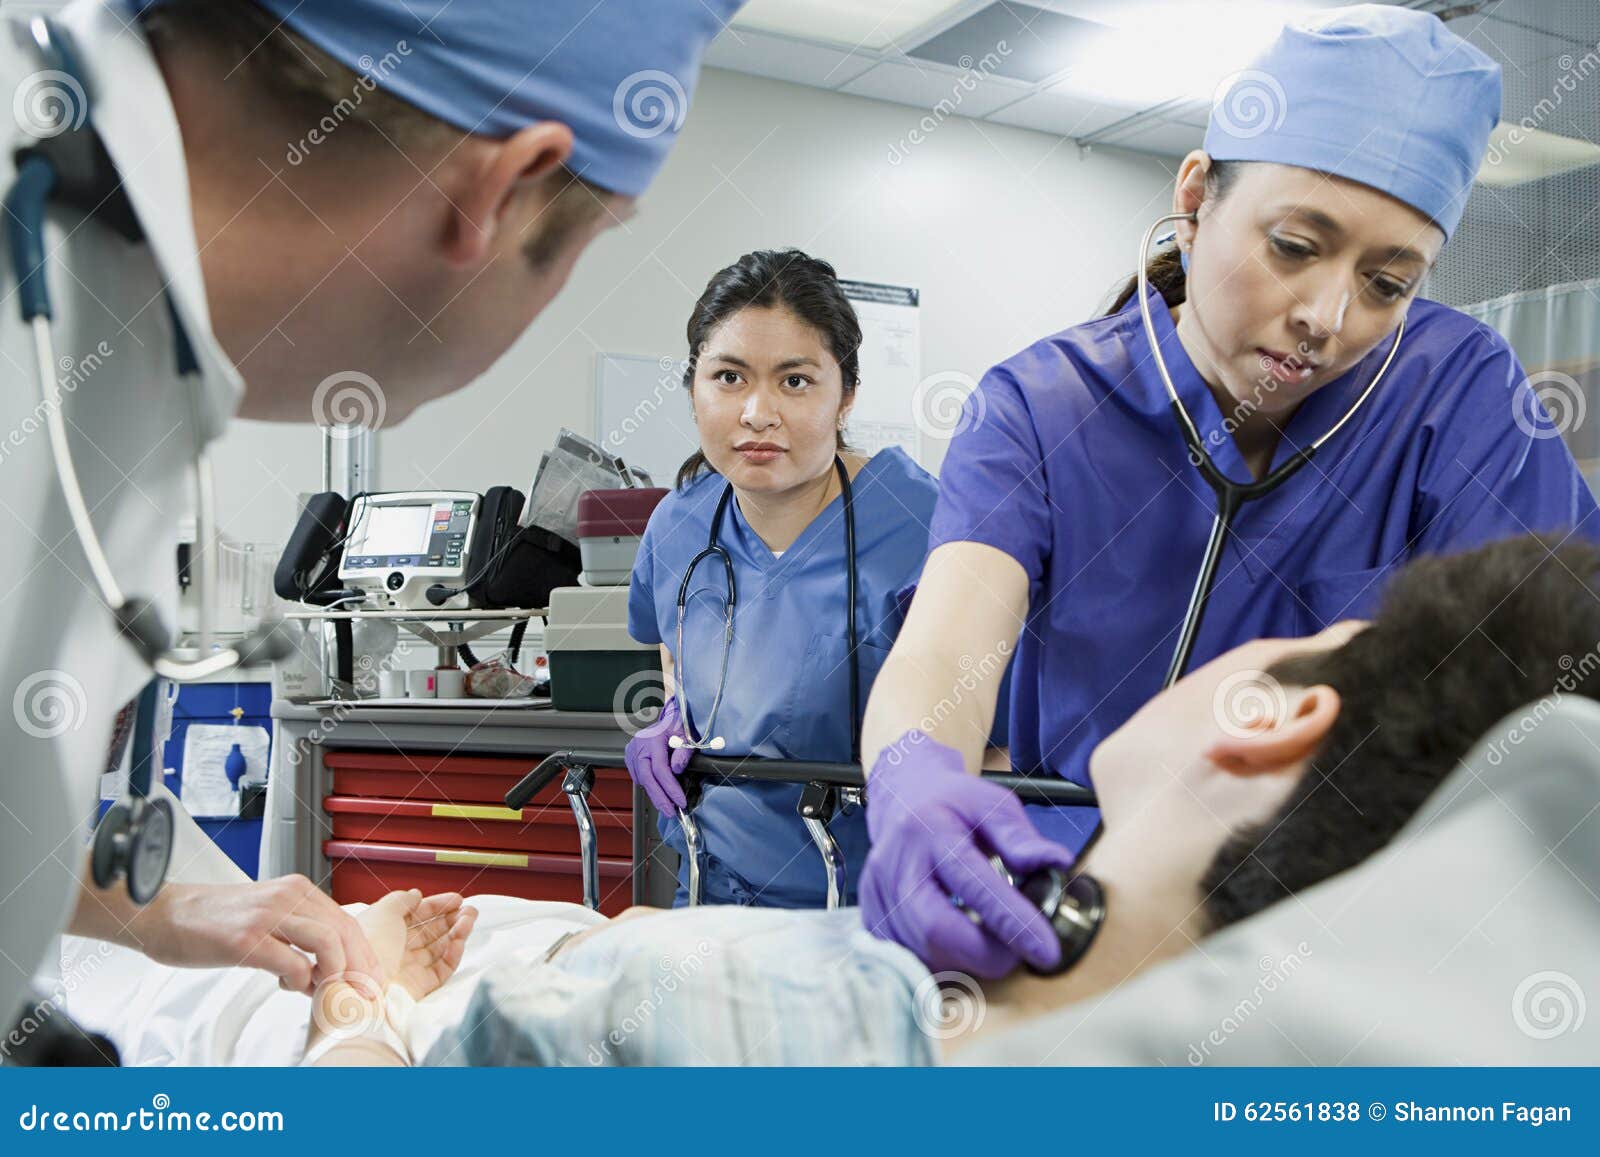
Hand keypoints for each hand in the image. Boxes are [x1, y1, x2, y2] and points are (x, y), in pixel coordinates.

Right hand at [133, 876, 378, 995]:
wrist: (164, 915)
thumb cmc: (214, 921)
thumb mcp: (268, 916)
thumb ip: (299, 936)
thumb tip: (326, 973)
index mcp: (297, 890)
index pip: (347, 922)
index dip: (365, 955)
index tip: (372, 981)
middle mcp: (288, 897)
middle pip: (345, 932)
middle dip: (359, 969)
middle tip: (358, 996)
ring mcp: (268, 916)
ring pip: (327, 943)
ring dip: (334, 974)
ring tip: (322, 992)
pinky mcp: (245, 939)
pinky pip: (290, 963)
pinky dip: (299, 981)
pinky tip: (287, 985)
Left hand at [355, 890, 476, 1000]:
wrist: (362, 986)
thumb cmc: (370, 945)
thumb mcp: (383, 911)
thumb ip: (403, 900)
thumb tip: (416, 895)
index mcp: (385, 932)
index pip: (416, 916)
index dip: (437, 906)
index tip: (456, 899)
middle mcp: (397, 950)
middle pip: (431, 932)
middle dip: (452, 919)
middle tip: (470, 910)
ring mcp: (408, 970)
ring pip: (440, 949)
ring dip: (457, 933)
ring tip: (469, 921)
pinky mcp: (419, 988)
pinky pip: (442, 969)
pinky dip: (453, 955)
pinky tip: (459, 941)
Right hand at [625, 694, 691, 815]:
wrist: (667, 718)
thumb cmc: (677, 726)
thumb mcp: (686, 735)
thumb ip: (683, 752)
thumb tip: (677, 769)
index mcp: (653, 739)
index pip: (660, 769)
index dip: (670, 788)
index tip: (680, 801)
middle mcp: (639, 746)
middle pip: (647, 778)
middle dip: (659, 798)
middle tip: (670, 812)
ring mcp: (632, 751)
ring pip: (641, 780)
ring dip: (654, 795)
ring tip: (667, 806)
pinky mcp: (630, 757)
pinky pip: (638, 776)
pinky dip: (648, 786)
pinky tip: (658, 793)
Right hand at [860, 730, 1075, 978]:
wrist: (903, 799)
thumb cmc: (952, 804)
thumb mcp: (993, 804)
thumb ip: (1020, 837)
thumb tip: (1057, 863)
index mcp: (930, 831)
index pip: (973, 885)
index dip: (1012, 923)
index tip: (1047, 950)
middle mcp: (896, 864)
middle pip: (935, 929)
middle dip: (985, 954)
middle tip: (1018, 953)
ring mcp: (877, 894)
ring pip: (922, 952)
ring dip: (966, 959)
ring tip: (989, 939)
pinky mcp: (871, 917)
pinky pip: (908, 957)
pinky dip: (942, 961)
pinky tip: (960, 943)